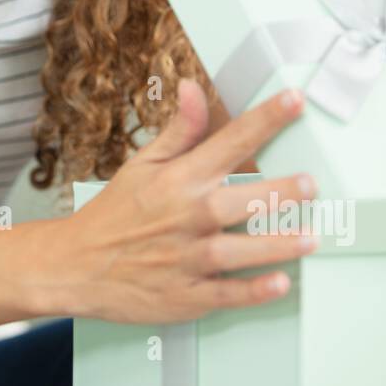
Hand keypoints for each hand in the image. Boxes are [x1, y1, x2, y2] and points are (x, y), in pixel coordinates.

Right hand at [54, 80, 315, 323]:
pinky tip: (279, 284)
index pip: (230, 141)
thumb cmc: (114, 214)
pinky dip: (253, 290)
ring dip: (277, 244)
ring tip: (311, 238)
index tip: (294, 101)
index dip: (265, 118)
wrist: (75, 266)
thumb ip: (178, 130)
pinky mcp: (187, 295)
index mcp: (179, 179)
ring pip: (240, 250)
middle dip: (279, 192)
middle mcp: (187, 216)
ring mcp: (188, 258)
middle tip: (310, 184)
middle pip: (241, 200)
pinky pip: (227, 293)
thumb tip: (194, 89)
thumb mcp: (142, 164)